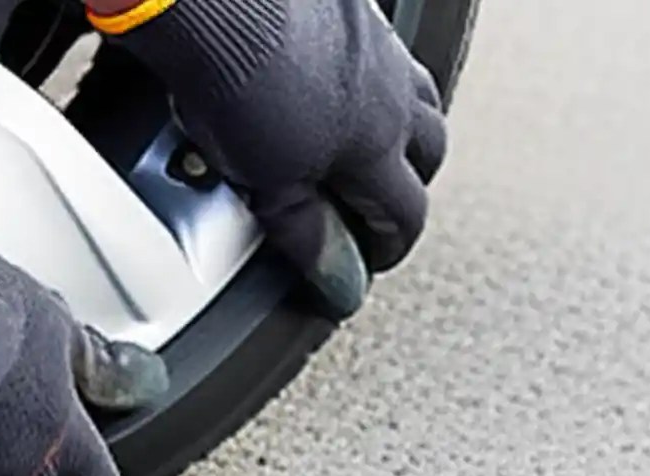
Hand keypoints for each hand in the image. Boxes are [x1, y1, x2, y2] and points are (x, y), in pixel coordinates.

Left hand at [101, 0, 446, 274]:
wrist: (219, 6)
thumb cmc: (240, 84)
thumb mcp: (266, 185)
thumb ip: (305, 231)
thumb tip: (335, 275)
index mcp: (377, 144)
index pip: (407, 211)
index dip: (391, 243)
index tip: (372, 257)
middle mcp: (390, 89)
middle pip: (429, 145)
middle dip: (411, 181)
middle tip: (380, 202)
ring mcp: (373, 40)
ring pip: (414, 90)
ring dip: (402, 122)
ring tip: (370, 139)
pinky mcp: (348, 8)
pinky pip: (380, 46)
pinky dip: (370, 72)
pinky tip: (337, 75)